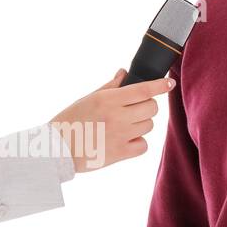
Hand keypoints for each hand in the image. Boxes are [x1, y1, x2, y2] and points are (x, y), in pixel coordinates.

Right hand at [49, 69, 173, 172]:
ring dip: (141, 124)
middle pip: (151, 108)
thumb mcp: (88, 98)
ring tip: (124, 126)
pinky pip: (143, 145)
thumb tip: (124, 73)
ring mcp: (120, 135)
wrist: (57, 149)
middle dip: (147, 106)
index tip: (169, 83)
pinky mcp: (120, 153)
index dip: (160, 85)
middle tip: (135, 109)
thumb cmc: (70, 121)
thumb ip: (110, 86)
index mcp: (108, 99)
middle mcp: (117, 116)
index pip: (143, 89)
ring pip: (148, 126)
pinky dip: (138, 142)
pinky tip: (125, 140)